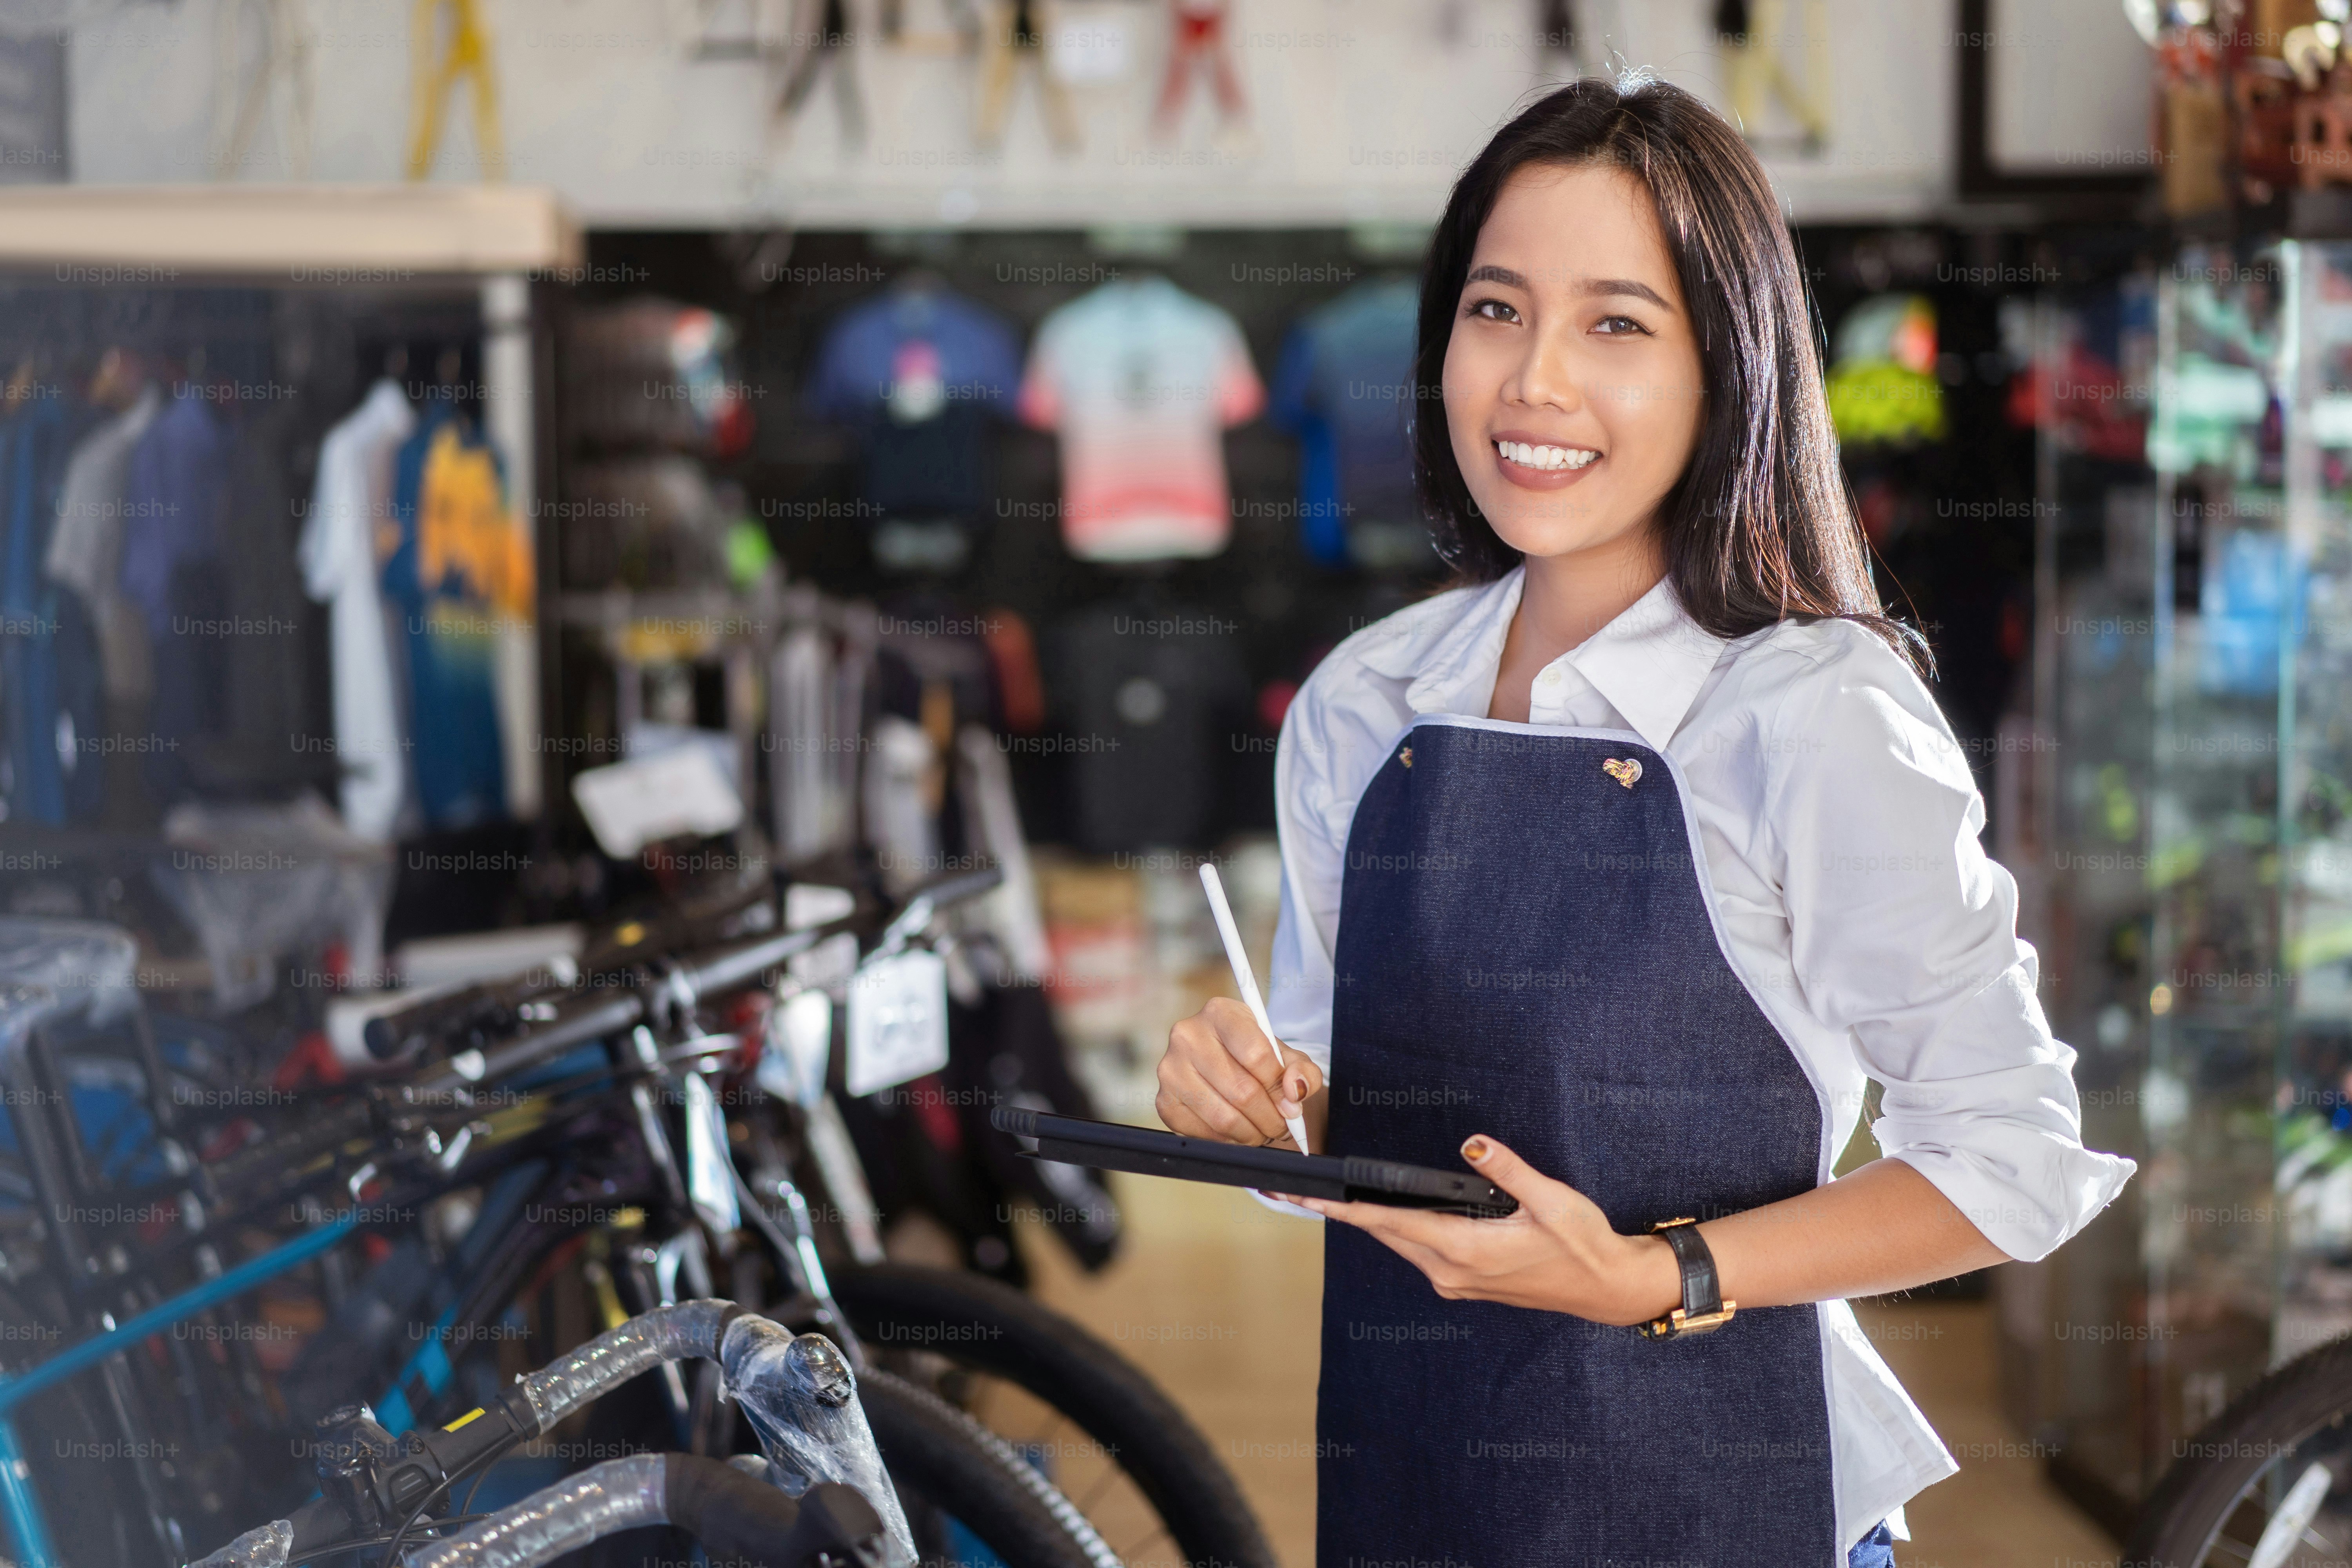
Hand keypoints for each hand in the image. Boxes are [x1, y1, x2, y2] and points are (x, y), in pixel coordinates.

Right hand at [1157, 996, 1326, 1151]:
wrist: (1226, 1066)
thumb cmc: (1257, 1059)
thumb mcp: (1287, 1057)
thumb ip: (1303, 1072)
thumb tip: (1295, 1093)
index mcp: (1221, 1013)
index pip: (1257, 1055)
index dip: (1280, 1087)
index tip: (1291, 1103)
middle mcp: (1188, 1035)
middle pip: (1242, 1091)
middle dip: (1270, 1118)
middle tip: (1281, 1127)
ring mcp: (1170, 1069)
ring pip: (1223, 1117)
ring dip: (1251, 1134)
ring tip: (1262, 1131)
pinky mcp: (1164, 1101)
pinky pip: (1202, 1133)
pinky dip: (1227, 1141)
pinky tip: (1237, 1133)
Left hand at [1273, 1133, 1681, 1326]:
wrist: (1606, 1287)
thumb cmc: (1583, 1244)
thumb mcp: (1551, 1200)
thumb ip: (1507, 1169)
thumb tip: (1471, 1143)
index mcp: (1467, 1250)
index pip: (1394, 1224)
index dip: (1349, 1210)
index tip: (1312, 1200)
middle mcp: (1453, 1271)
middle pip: (1387, 1236)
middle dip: (1345, 1213)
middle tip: (1301, 1194)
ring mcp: (1458, 1281)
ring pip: (1402, 1245)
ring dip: (1371, 1223)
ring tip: (1333, 1199)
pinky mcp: (1467, 1282)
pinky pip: (1420, 1253)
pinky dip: (1398, 1232)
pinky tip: (1389, 1214)